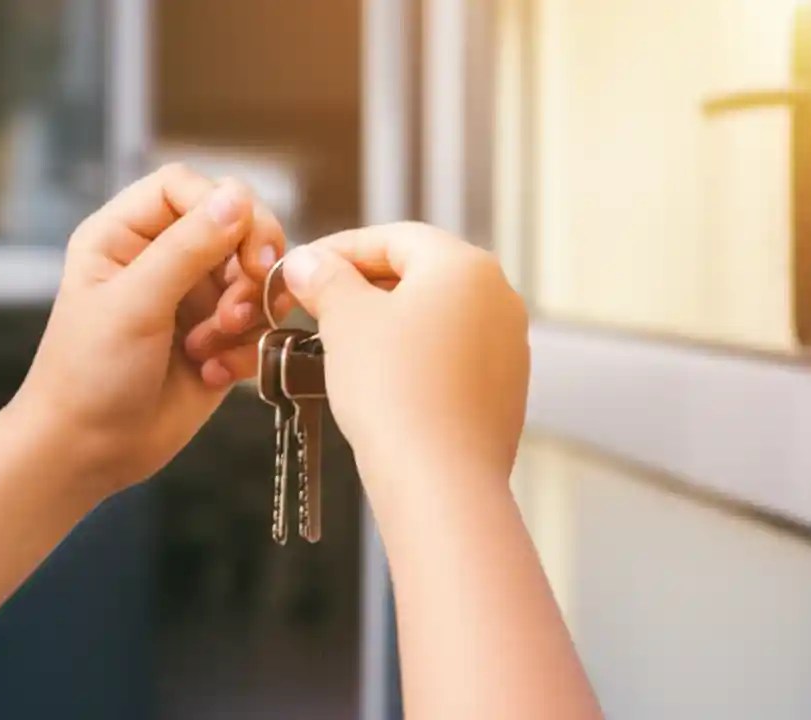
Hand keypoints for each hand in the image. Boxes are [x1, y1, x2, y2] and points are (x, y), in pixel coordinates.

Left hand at [10, 163, 283, 495]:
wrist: (90, 452)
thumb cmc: (89, 374)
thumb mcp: (134, 303)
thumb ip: (188, 247)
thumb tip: (239, 196)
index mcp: (125, 234)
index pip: (190, 188)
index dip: (224, 207)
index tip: (244, 248)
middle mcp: (164, 257)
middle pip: (237, 224)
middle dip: (250, 262)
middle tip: (247, 300)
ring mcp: (195, 297)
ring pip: (257, 276)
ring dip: (248, 312)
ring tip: (213, 347)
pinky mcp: (220, 337)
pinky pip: (261, 323)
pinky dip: (247, 348)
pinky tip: (213, 374)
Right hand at [275, 222, 528, 495]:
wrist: (441, 479)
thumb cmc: (393, 391)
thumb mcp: (345, 320)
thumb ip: (325, 279)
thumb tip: (306, 261)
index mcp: (465, 264)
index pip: (394, 238)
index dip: (339, 250)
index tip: (302, 269)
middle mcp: (499, 296)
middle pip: (420, 273)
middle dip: (363, 286)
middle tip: (315, 306)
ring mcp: (509, 344)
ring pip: (436, 317)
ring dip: (387, 323)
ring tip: (340, 344)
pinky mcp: (506, 387)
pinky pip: (452, 356)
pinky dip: (415, 357)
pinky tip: (379, 380)